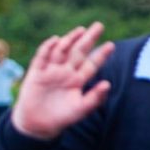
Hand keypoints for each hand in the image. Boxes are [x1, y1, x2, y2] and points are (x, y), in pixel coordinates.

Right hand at [9, 23, 114, 139]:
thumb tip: (108, 84)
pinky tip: (56, 40)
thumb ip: (95, 98)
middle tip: (99, 25)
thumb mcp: (81, 109)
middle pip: (78, 52)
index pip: (91, 64)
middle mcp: (66, 72)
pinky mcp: (37, 71)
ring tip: (80, 30)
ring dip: (70, 40)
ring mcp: (51, 70)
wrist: (37, 124)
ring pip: (62, 50)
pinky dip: (47, 47)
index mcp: (78, 80)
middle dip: (88, 39)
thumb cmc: (62, 118)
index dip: (101, 55)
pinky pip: (42, 56)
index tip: (111, 45)